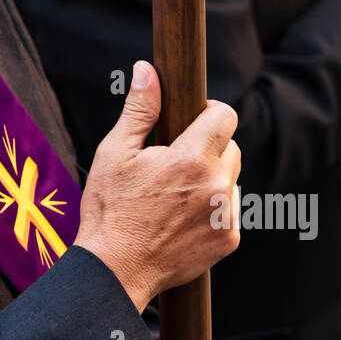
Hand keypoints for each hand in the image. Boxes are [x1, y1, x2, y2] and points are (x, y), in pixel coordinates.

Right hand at [74, 61, 240, 312]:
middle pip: (230, 147)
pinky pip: (229, 210)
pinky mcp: (229, 240)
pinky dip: (212, 209)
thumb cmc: (109, 209)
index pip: (225, 115)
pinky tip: (181, 218)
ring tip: (174, 195)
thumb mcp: (115, 153)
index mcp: (191, 158)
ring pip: (230, 180)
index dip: (209, 111)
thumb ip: (139, 109)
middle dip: (207, 148)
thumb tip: (147, 69)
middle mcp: (217, 185)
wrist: (115, 270)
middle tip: (173, 162)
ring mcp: (226, 215)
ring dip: (211, 179)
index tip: (191, 118)